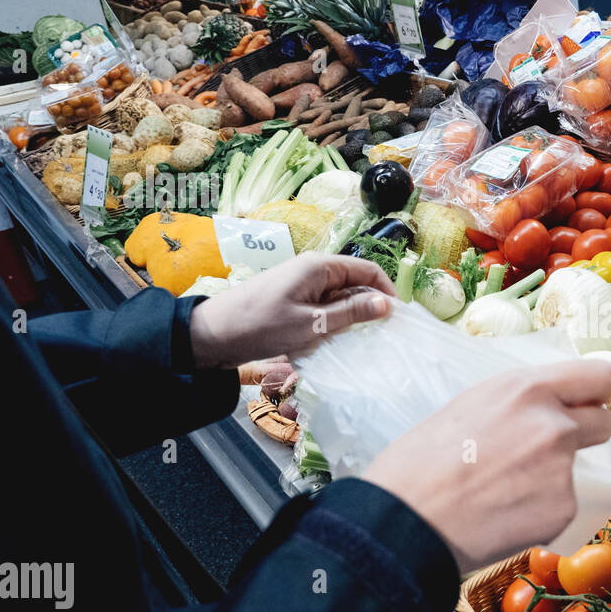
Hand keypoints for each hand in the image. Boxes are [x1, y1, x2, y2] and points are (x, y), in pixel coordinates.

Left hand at [190, 254, 394, 368]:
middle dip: (370, 308)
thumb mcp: (311, 324)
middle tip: (381, 337)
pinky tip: (333, 344)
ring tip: (358, 344)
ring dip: (350, 320)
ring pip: (340, 300)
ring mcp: (302, 287)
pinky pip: (323, 310)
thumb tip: (387, 305)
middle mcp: (313, 271)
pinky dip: (332, 325)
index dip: (387, 292)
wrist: (212, 335)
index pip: (368, 270)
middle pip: (355, 284)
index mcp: (320, 267)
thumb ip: (350, 314)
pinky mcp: (293, 302)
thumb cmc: (260, 326)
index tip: (397, 320)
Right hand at [362, 361, 610, 572]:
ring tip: (503, 492)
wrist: (405, 522)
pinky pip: (562, 506)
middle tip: (545, 452)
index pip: (600, 375)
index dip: (596, 391)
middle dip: (583, 435)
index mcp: (528, 389)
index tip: (590, 402)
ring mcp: (562, 469)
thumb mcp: (471, 405)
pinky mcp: (562, 509)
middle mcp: (555, 424)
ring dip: (552, 479)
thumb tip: (547, 408)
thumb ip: (519, 404)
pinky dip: (540, 513)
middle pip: (603, 423)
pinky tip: (503, 516)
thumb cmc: (419, 463)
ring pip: (576, 470)